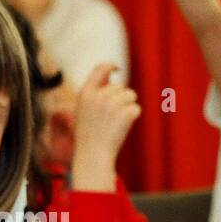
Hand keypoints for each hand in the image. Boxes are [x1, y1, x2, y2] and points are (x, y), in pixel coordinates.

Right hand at [70, 63, 139, 191]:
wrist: (93, 154)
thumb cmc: (88, 135)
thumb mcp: (84, 111)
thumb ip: (94, 94)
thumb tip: (111, 80)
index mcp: (85, 93)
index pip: (100, 69)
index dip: (110, 66)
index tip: (117, 68)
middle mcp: (98, 95)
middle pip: (120, 88)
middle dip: (120, 99)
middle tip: (111, 118)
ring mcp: (112, 104)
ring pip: (130, 96)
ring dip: (127, 107)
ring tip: (116, 122)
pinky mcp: (125, 112)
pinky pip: (136, 109)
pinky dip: (132, 117)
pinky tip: (122, 128)